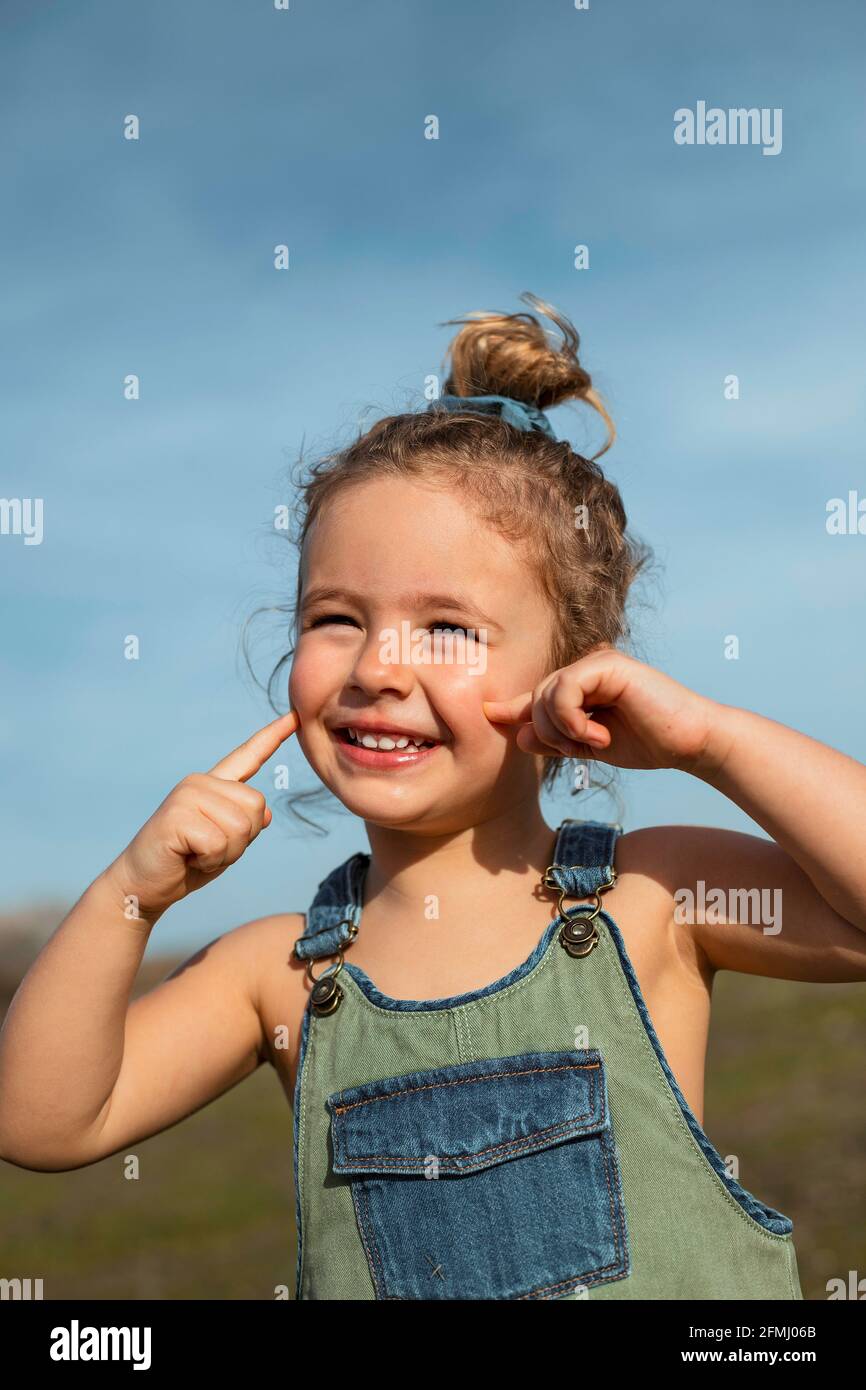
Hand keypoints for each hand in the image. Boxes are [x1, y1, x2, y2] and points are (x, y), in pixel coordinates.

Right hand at [105, 711, 299, 917]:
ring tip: (196, 854)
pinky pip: (218, 843)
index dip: (273, 737)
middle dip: (242, 840)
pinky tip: (187, 858)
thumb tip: (265, 813)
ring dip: (225, 853)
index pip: (248, 756)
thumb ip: (245, 825)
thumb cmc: (185, 864)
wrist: (142, 886)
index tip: (295, 716)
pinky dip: (209, 861)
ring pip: (241, 827)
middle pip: (256, 806)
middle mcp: (200, 782)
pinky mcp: (177, 815)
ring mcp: (187, 794)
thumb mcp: (226, 845)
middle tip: (207, 849)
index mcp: (214, 786)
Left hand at [482, 650, 722, 773]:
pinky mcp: (608, 663)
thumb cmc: (647, 743)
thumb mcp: (590, 746)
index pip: (536, 696)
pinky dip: (572, 718)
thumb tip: (517, 734)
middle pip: (536, 697)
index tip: (488, 716)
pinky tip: (599, 735)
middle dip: (547, 732)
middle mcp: (587, 668)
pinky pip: (565, 689)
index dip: (512, 708)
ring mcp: (597, 662)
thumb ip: (554, 739)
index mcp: (582, 685)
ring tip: (593, 743)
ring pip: (546, 693)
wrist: (689, 742)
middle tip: (577, 750)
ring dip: (561, 728)